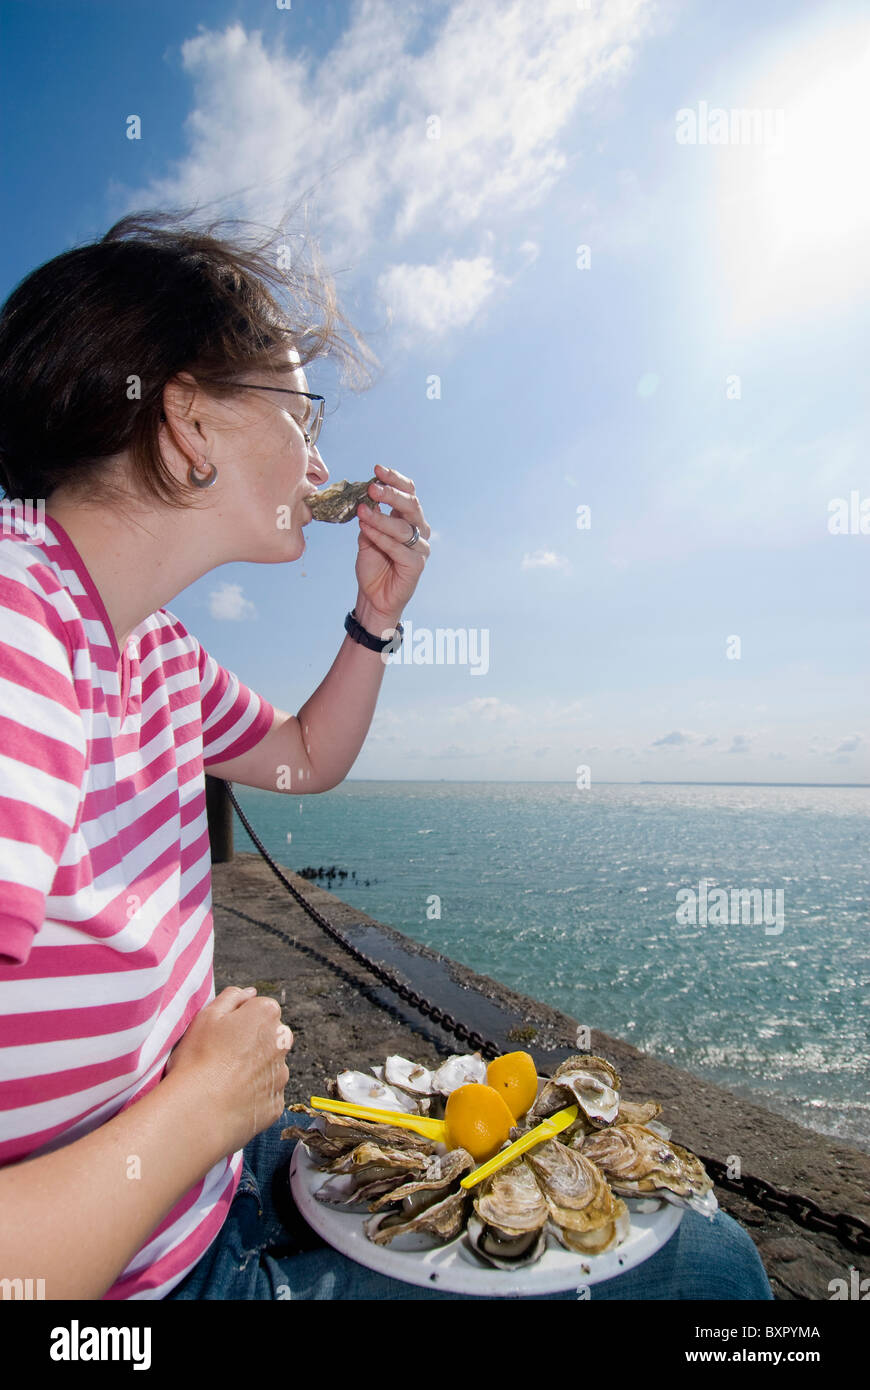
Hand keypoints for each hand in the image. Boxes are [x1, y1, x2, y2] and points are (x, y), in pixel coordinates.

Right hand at [163, 987, 293, 1155]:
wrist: (197, 1111)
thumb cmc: (197, 1059)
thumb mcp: (206, 1016)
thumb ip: (231, 997)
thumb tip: (250, 992)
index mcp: (266, 1015)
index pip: (261, 1008)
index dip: (239, 1020)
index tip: (221, 1034)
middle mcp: (281, 1042)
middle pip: (270, 1036)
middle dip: (253, 1043)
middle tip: (222, 1057)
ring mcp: (281, 1075)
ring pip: (270, 1066)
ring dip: (254, 1070)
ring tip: (223, 1082)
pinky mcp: (277, 1104)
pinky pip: (266, 1095)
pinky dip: (253, 1096)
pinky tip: (231, 1100)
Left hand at [354, 463, 430, 624]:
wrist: (374, 596)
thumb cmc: (373, 565)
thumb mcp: (367, 534)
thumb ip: (369, 516)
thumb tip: (363, 496)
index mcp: (409, 519)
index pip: (408, 492)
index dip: (395, 480)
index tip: (378, 469)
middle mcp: (419, 530)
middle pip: (411, 505)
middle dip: (391, 494)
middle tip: (372, 487)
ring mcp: (420, 548)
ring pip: (403, 527)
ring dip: (380, 517)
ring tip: (361, 512)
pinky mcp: (416, 565)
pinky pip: (398, 547)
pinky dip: (380, 537)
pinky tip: (365, 530)